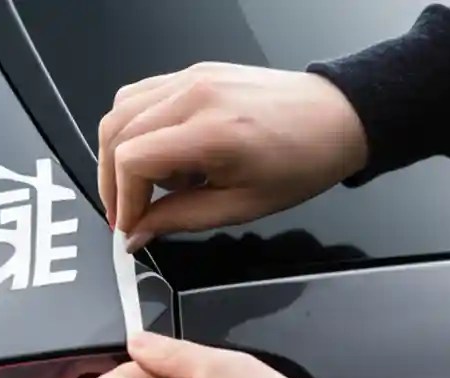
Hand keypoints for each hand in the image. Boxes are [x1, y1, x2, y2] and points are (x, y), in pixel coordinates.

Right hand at [97, 62, 368, 249]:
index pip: (132, 159)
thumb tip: (136, 233)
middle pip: (116, 132)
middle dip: (112, 181)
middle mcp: (195, 95)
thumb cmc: (301, 162)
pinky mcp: (193, 72)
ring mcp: (191, 77)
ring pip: (120, 109)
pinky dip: (134, 127)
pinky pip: (140, 95)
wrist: (336, 118)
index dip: (123, 200)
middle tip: (128, 213)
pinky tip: (158, 153)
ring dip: (117, 152)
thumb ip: (179, 220)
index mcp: (212, 131)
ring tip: (146, 183)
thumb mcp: (241, 207)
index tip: (131, 226)